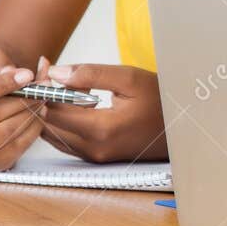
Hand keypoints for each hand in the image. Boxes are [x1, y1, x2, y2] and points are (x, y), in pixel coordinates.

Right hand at [0, 46, 45, 170]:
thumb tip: (10, 72)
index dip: (1, 85)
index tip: (26, 75)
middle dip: (22, 99)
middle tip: (42, 86)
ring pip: (5, 132)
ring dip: (30, 113)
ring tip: (42, 98)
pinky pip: (17, 146)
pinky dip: (33, 128)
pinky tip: (40, 113)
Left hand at [39, 62, 166, 162]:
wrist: (182, 127)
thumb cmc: (160, 101)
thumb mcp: (130, 78)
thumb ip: (91, 74)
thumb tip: (55, 73)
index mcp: (101, 129)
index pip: (52, 110)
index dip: (44, 87)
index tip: (46, 68)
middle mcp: (94, 148)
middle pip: (47, 124)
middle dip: (44, 98)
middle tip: (52, 75)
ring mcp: (95, 155)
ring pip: (52, 134)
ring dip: (52, 111)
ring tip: (65, 87)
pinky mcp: (97, 157)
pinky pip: (65, 140)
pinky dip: (62, 122)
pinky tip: (76, 104)